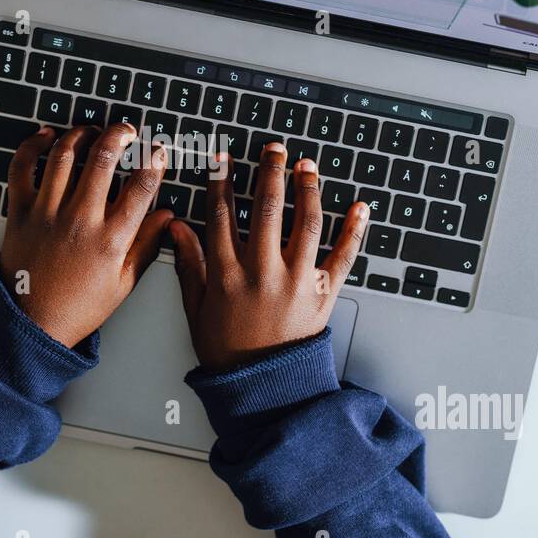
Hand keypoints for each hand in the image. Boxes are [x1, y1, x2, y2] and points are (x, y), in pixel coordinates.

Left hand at [0, 123, 170, 346]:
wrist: (29, 323)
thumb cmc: (77, 307)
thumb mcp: (122, 283)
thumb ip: (146, 245)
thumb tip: (167, 217)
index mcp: (110, 239)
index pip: (140, 187)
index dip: (153, 162)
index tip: (158, 149)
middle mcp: (80, 219)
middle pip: (104, 159)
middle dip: (119, 135)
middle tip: (126, 129)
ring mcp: (47, 212)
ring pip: (66, 155)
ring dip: (82, 133)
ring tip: (92, 130)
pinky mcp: (21, 211)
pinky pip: (23, 167)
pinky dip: (34, 145)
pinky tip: (48, 136)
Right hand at [168, 142, 368, 371]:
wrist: (264, 389)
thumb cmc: (228, 351)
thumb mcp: (197, 310)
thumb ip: (189, 265)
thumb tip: (177, 227)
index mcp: (227, 275)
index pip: (221, 216)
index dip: (221, 182)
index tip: (223, 158)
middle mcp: (262, 273)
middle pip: (266, 210)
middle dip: (269, 173)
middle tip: (274, 149)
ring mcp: (296, 282)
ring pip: (306, 224)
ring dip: (308, 190)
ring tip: (307, 166)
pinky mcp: (324, 295)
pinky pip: (343, 257)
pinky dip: (354, 230)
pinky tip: (360, 206)